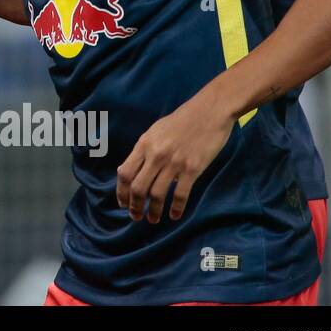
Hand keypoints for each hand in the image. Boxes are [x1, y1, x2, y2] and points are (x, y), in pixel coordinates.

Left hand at [115, 93, 235, 222]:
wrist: (209, 111)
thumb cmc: (182, 120)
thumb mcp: (155, 131)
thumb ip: (144, 150)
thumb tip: (131, 170)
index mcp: (144, 144)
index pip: (125, 173)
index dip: (121, 192)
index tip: (122, 203)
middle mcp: (156, 155)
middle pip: (138, 187)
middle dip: (134, 206)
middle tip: (136, 216)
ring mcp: (175, 163)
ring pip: (157, 194)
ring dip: (153, 211)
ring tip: (152, 219)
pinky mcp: (193, 169)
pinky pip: (181, 195)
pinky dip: (176, 209)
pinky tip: (174, 216)